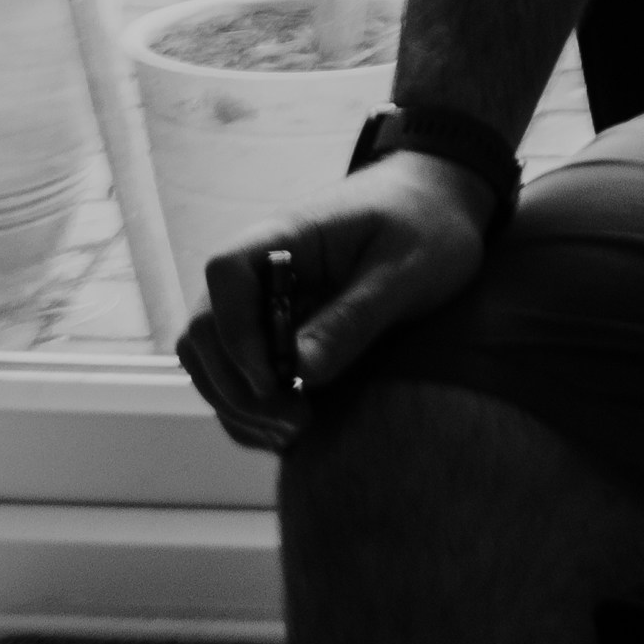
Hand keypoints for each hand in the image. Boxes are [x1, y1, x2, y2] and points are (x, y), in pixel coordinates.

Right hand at [173, 151, 493, 453]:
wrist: (438, 208)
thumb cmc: (426, 226)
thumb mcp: (405, 270)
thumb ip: (355, 316)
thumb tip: (301, 372)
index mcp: (288, 235)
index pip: (226, 273)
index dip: (236, 332)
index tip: (276, 381)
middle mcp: (261, 269)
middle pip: (205, 328)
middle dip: (237, 387)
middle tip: (295, 422)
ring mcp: (262, 303)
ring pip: (210, 361)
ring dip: (238, 407)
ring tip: (292, 433)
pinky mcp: (274, 333)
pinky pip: (236, 377)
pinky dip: (248, 413)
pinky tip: (285, 434)